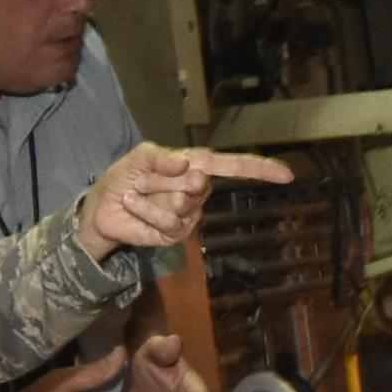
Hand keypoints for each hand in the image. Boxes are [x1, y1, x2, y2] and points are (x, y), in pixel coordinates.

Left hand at [75, 146, 295, 262]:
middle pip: (198, 182)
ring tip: (137, 193)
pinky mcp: (176, 234)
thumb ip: (163, 158)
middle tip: (142, 179)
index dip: (260, 169)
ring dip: (150, 195)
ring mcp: (190, 215)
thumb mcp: (141, 157)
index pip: (233, 167)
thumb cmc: (127, 176)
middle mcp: (199, 191)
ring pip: (181, 203)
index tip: (287, 174)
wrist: (104, 207)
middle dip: (163, 180)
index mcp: (197, 166)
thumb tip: (188, 166)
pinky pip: (167, 221)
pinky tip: (134, 207)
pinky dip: (145, 210)